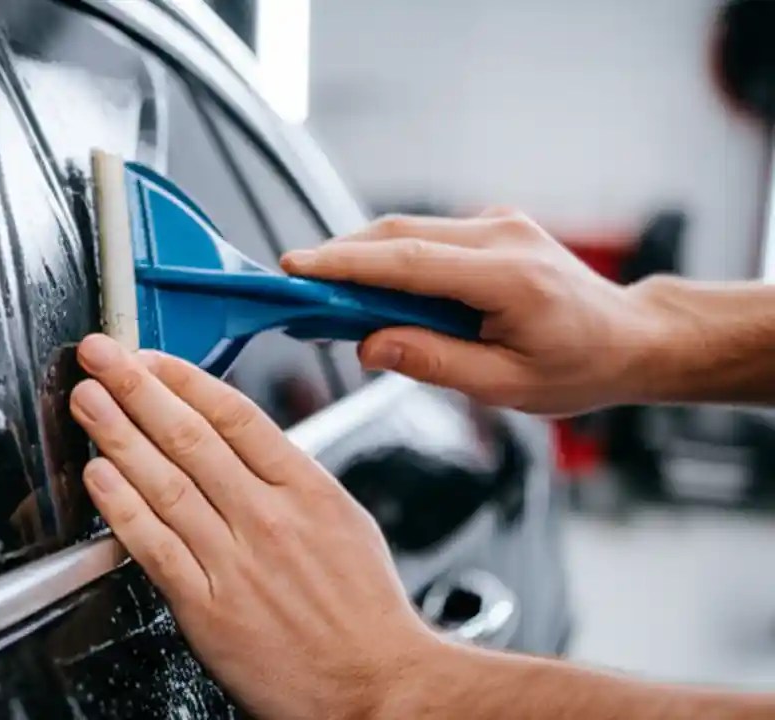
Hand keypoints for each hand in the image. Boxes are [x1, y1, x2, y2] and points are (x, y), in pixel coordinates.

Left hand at [69, 334, 440, 719]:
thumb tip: (242, 443)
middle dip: (137, 388)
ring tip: (87, 401)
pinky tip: (99, 476)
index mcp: (307, 491)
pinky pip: (155, 547)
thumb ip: (290, 481)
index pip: (235, 415)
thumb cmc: (364, 615)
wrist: (380, 690)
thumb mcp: (344, 523)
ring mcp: (235, 562)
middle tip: (101, 356)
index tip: (150, 358)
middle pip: (191, 437)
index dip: (183, 379)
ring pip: (166, 483)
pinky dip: (123, 507)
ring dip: (118, 435)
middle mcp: (269, 519)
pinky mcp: (209, 608)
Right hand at [280, 209, 665, 414]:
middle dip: (340, 257)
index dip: (345, 263)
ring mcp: (497, 224)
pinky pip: (426, 237)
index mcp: (508, 277)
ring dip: (362, 258)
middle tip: (295, 287)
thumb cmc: (577, 367)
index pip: (408, 262)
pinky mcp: (490, 227)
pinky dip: (389, 259)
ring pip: (408, 231)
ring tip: (325, 296)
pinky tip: (371, 290)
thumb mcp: (505, 385)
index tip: (297, 269)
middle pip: (399, 235)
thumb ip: (435, 362)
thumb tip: (370, 346)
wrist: (627, 337)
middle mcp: (501, 236)